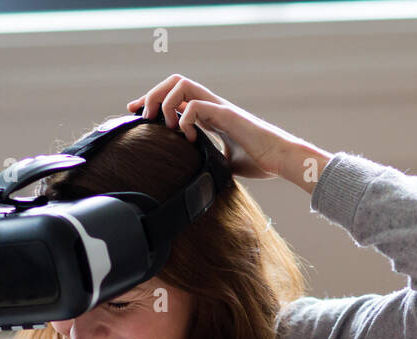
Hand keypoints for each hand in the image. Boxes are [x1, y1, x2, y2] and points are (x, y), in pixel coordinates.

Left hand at [126, 75, 322, 182]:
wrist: (281, 160)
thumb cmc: (260, 161)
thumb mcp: (226, 163)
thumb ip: (209, 161)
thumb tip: (194, 178)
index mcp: (209, 114)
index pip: (175, 96)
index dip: (152, 102)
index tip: (135, 114)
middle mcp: (212, 105)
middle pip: (174, 81)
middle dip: (152, 95)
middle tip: (143, 117)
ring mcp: (219, 107)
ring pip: (182, 85)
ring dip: (165, 102)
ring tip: (166, 126)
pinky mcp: (226, 114)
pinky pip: (196, 105)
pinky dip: (184, 118)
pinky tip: (187, 137)